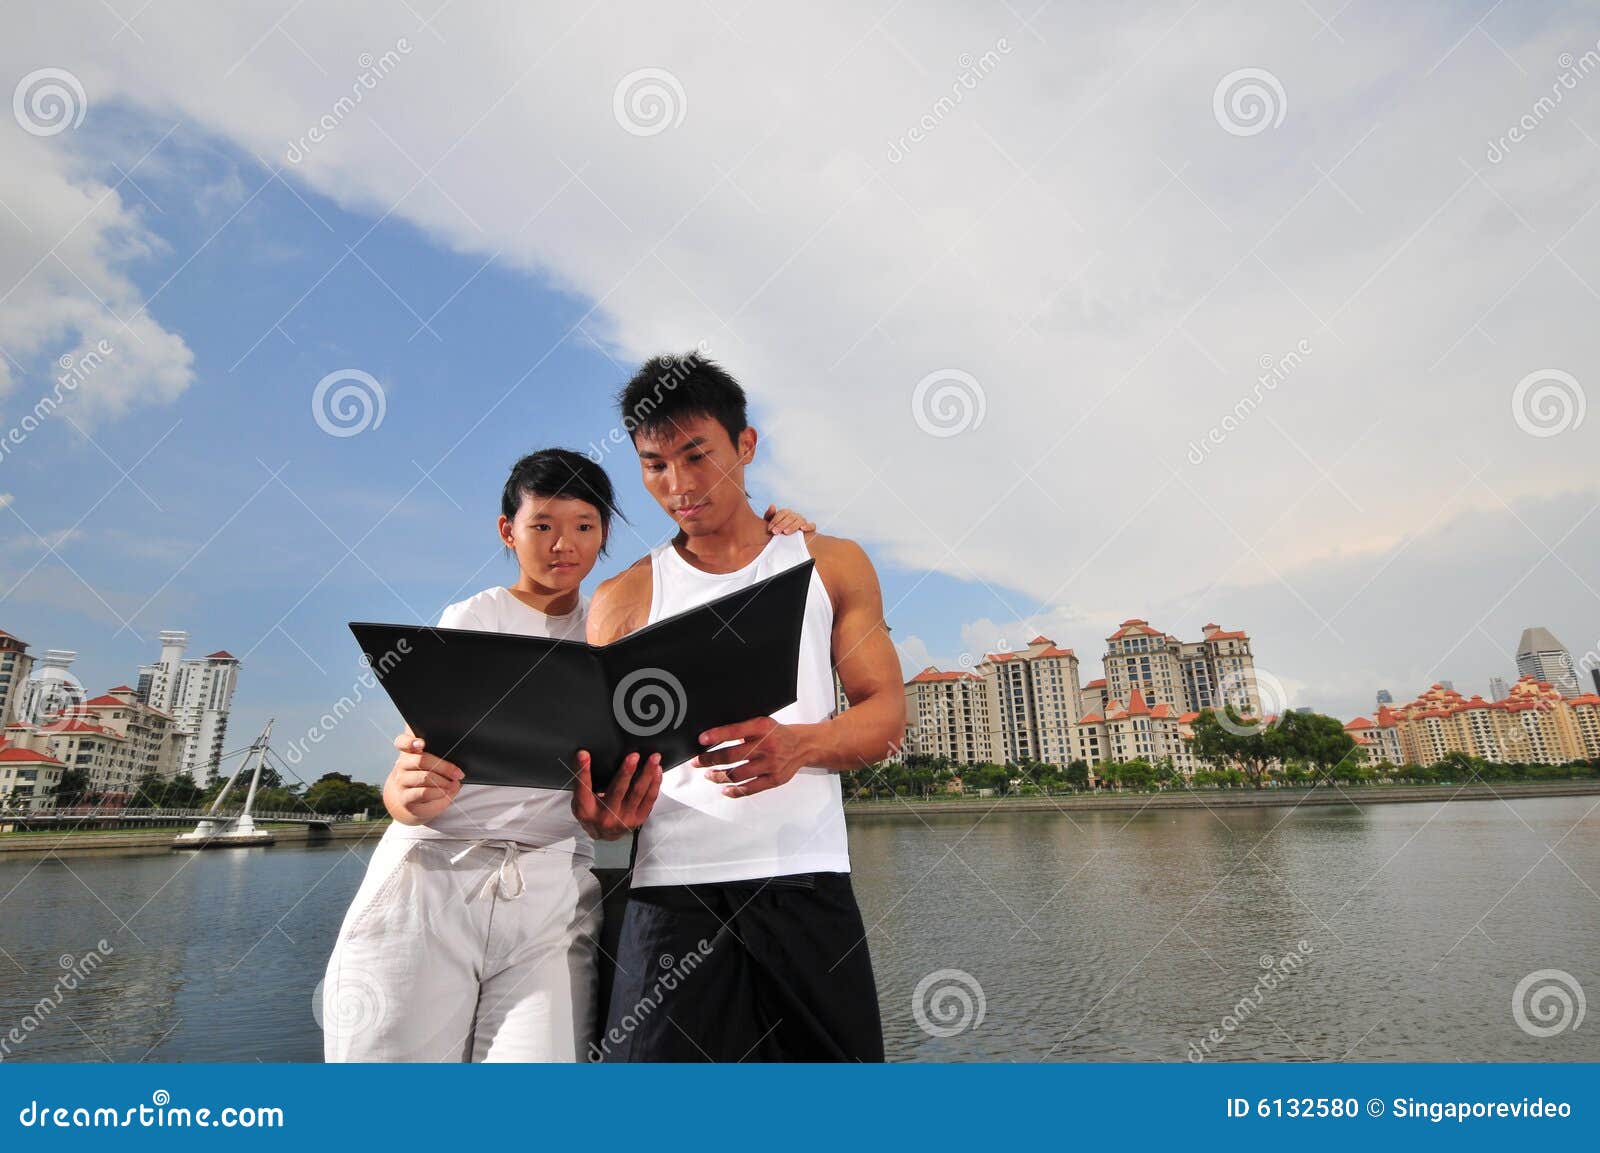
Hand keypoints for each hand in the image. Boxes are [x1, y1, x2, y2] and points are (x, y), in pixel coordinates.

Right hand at [384, 726, 464, 824]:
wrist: (416, 802)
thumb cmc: (431, 778)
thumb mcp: (437, 765)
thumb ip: (442, 756)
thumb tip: (458, 759)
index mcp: (409, 751)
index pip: (402, 742)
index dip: (410, 742)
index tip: (422, 744)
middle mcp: (402, 765)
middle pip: (421, 760)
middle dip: (445, 767)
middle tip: (458, 774)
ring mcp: (401, 781)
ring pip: (424, 777)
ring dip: (443, 782)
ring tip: (453, 784)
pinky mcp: (404, 797)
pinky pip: (424, 792)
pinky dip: (439, 792)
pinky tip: (445, 792)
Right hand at [571, 749, 661, 839]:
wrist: (604, 835)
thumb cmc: (593, 812)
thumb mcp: (582, 799)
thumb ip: (584, 781)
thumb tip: (584, 755)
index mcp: (586, 810)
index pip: (583, 788)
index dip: (583, 770)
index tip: (584, 755)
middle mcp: (605, 817)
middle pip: (617, 791)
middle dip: (626, 772)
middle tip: (633, 756)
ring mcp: (623, 819)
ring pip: (638, 793)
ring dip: (647, 774)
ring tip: (653, 759)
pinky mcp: (638, 819)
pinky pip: (649, 799)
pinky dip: (654, 784)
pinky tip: (657, 771)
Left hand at [693, 717, 810, 797]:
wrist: (802, 745)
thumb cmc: (777, 734)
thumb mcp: (761, 723)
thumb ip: (743, 728)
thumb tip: (713, 736)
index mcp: (762, 728)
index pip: (735, 731)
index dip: (716, 736)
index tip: (701, 740)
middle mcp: (767, 746)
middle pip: (732, 756)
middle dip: (709, 760)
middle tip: (697, 761)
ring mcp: (771, 765)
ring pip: (737, 775)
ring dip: (718, 776)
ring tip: (709, 775)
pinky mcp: (774, 780)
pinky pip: (750, 788)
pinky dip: (734, 791)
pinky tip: (725, 789)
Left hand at [763, 504, 814, 534]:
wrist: (785, 542)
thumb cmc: (778, 532)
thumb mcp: (772, 525)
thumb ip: (770, 516)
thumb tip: (772, 506)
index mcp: (786, 513)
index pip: (782, 513)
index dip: (775, 520)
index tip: (770, 529)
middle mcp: (795, 516)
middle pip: (790, 517)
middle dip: (781, 524)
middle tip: (775, 532)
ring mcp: (803, 521)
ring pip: (800, 521)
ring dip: (792, 526)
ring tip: (785, 532)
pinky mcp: (810, 528)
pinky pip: (812, 525)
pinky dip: (808, 526)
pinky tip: (802, 529)